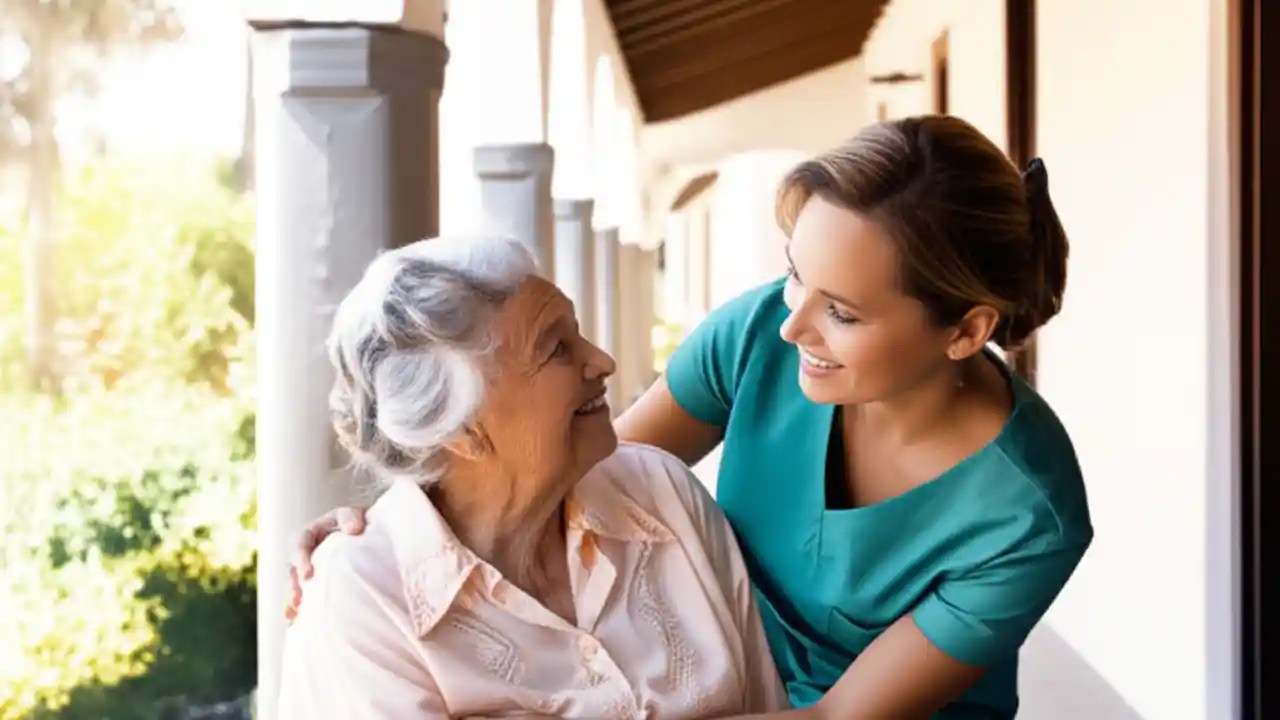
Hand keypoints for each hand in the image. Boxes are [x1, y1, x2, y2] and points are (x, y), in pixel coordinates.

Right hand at [284, 506, 367, 620]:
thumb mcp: (352, 514)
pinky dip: (298, 610)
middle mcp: (303, 555)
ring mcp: (306, 571)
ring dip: (295, 600)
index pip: (300, 545)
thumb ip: (351, 517)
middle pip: (292, 570)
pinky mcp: (311, 584)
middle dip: (294, 586)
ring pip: (295, 586)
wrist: (361, 533)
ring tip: (296, 615)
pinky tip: (296, 624)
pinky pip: (301, 598)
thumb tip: (354, 529)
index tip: (307, 576)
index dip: (301, 560)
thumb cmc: (354, 522)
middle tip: (299, 600)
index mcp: (309, 534)